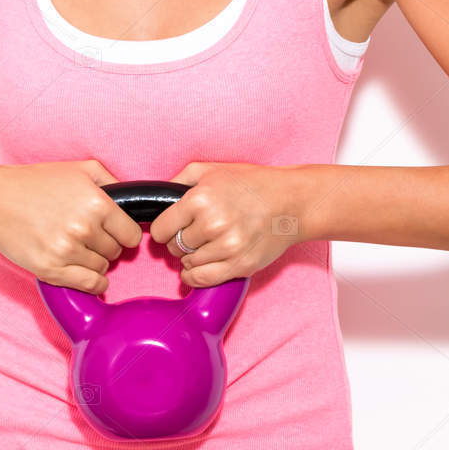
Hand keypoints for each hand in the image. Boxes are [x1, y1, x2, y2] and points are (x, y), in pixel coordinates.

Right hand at [0, 160, 143, 293]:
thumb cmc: (34, 183)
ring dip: (96, 262)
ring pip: (102, 268)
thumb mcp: (80, 169)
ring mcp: (66, 251)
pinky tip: (90, 275)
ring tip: (80, 249)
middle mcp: (84, 228)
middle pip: (116, 252)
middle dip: (107, 245)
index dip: (124, 234)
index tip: (116, 232)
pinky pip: (89, 285)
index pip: (131, 234)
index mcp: (97, 203)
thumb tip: (133, 199)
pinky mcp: (50, 269)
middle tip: (90, 237)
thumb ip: (112, 181)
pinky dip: (94, 283)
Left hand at [149, 162, 307, 287]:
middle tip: (193, 233)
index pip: (161, 229)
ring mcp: (228, 247)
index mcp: (200, 199)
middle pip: (174, 247)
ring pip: (188, 264)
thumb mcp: (211, 170)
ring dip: (190, 257)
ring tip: (204, 245)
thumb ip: (179, 181)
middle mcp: (212, 224)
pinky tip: (197, 267)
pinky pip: (203, 279)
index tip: (171, 227)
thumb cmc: (252, 183)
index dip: (163, 228)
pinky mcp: (240, 265)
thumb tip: (157, 198)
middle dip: (178, 241)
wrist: (291, 201)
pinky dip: (195, 276)